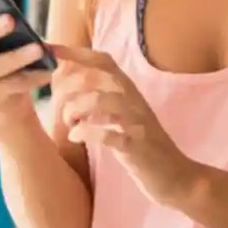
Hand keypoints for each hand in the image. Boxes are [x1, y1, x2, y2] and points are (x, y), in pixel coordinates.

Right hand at [0, 0, 52, 127]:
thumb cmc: (4, 55)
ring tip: (38, 49)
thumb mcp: (5, 38)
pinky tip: (47, 71)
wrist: (5, 98)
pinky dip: (31, 77)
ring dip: (16, 57)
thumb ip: (12, 27)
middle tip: (10, 19)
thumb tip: (33, 32)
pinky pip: (11, 85)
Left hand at [50, 44, 202, 206]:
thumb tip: (65, 82)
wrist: (176, 177)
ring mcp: (137, 123)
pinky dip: (86, 132)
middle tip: (57, 105)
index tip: (51, 49)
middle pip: (98, 76)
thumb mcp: (120, 117)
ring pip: (101, 100)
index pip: (103, 60)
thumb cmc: (140, 146)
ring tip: (67, 121)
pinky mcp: (138, 147)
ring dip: (75, 108)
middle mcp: (135, 101)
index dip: (76, 52)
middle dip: (69, 86)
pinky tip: (74, 136)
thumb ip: (99, 99)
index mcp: (129, 91)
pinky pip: (108, 134)